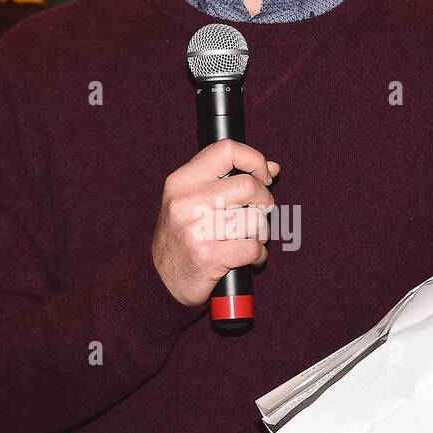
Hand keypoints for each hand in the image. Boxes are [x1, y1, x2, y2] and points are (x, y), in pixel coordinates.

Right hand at [152, 139, 279, 306]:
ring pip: (256, 219)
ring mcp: (197, 230)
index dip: (254, 160)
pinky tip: (248, 257)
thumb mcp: (193, 200)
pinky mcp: (209, 257)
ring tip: (249, 238)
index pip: (226, 151)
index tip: (263, 176)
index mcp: (181, 182)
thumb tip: (272, 167)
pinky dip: (259, 255)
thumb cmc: (182, 236)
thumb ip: (228, 179)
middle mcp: (185, 203)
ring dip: (262, 232)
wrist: (160, 281)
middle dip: (265, 202)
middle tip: (258, 213)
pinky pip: (254, 248)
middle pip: (249, 186)